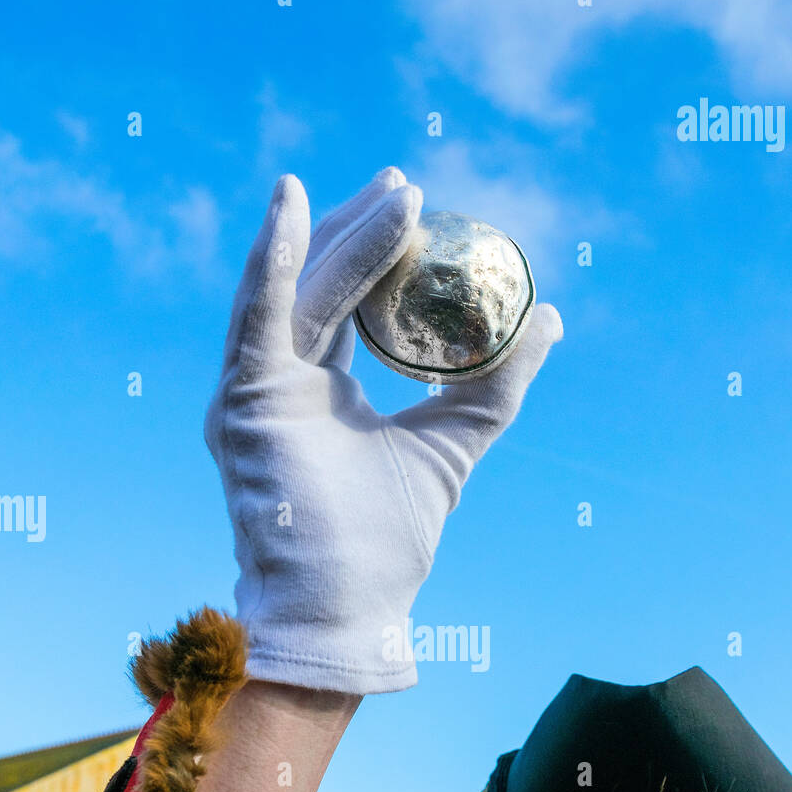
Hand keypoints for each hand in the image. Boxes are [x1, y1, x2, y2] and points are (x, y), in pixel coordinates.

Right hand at [205, 167, 562, 692]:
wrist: (347, 609)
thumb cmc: (386, 544)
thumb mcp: (453, 442)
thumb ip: (494, 384)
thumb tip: (548, 318)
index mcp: (321, 391)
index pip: (347, 304)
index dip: (380, 253)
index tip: (421, 205)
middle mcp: (282, 382)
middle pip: (321, 285)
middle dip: (363, 228)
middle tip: (410, 183)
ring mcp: (256, 389)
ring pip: (301, 291)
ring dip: (346, 237)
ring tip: (399, 194)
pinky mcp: (243, 400)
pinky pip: (258, 315)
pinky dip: (275, 259)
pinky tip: (295, 202)